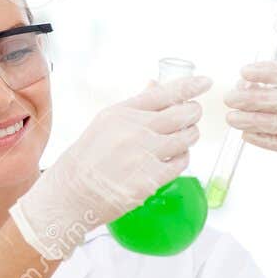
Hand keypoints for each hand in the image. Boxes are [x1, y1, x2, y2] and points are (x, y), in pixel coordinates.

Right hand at [11, 74, 210, 259]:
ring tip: (181, 138)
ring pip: (187, 138)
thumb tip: (157, 85)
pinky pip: (182, 162)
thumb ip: (135, 106)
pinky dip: (182, 158)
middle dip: (193, 113)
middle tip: (192, 115)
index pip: (165, 93)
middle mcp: (135, 130)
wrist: (71, 194)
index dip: (190, 86)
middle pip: (183, 114)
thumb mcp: (105, 124)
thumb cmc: (86, 159)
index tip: (205, 82)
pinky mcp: (152, 179)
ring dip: (189, 136)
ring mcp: (144, 155)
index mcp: (122, 112)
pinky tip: (172, 158)